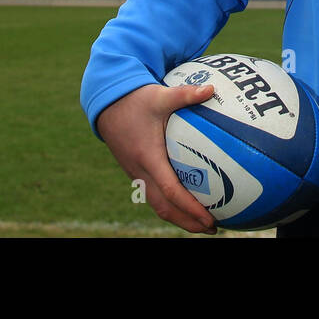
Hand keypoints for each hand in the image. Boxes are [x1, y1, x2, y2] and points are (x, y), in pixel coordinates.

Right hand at [95, 82, 218, 233]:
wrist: (107, 104)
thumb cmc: (136, 100)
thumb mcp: (160, 95)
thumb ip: (185, 94)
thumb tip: (211, 90)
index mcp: (148, 157)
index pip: (171, 191)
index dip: (190, 208)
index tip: (210, 219)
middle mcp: (141, 171)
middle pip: (164, 207)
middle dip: (187, 222)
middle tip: (212, 228)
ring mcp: (136, 173)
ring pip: (157, 204)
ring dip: (179, 217)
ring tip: (202, 223)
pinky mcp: (135, 171)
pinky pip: (153, 194)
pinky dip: (170, 204)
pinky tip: (187, 201)